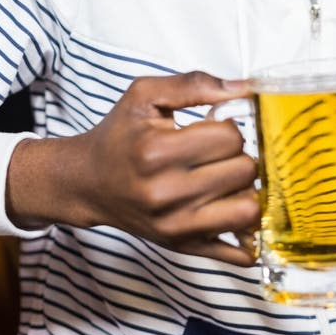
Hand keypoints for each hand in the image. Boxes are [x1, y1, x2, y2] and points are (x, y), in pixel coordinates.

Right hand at [6, 71, 259, 264]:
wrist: (87, 182)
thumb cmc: (119, 135)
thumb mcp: (145, 95)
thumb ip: (195, 84)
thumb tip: (244, 88)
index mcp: (157, 152)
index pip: (231, 138)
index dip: (229, 126)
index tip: (214, 127)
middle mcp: (167, 193)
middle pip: (244, 171)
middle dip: (240, 155)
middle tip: (219, 151)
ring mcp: (176, 225)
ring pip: (248, 210)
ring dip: (246, 189)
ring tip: (227, 176)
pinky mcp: (182, 246)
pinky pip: (237, 250)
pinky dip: (247, 231)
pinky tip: (235, 208)